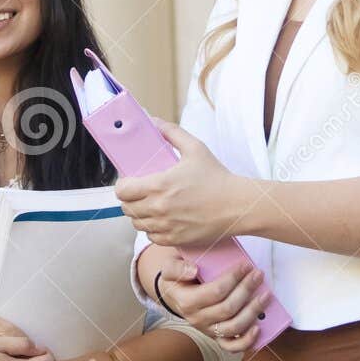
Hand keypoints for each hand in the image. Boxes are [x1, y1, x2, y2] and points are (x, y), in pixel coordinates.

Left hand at [114, 119, 252, 246]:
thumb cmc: (217, 177)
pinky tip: (161, 220)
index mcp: (159, 185)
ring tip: (150, 206)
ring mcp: (166, 225)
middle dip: (130, 200)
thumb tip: (155, 122)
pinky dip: (152, 229)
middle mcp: (159, 208)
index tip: (129, 182)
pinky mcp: (175, 239)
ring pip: (138, 224)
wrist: (236, 205)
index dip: (122, 186)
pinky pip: (152, 237)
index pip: (122, 191)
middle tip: (139, 194)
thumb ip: (172, 133)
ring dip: (140, 215)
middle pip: (127, 208)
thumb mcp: (195, 148)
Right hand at [155, 253, 270, 354]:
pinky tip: (259, 327)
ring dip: (253, 312)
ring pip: (234, 327)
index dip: (233, 278)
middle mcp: (197, 320)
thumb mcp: (170, 268)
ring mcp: (208, 331)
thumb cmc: (178, 278)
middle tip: (259, 274)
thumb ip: (177, 267)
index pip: (215, 292)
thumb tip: (194, 270)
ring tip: (266, 295)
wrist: (175, 295)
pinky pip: (232, 346)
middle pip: (228, 308)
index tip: (246, 265)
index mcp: (187, 302)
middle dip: (247, 290)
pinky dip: (247, 341)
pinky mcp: (216, 337)